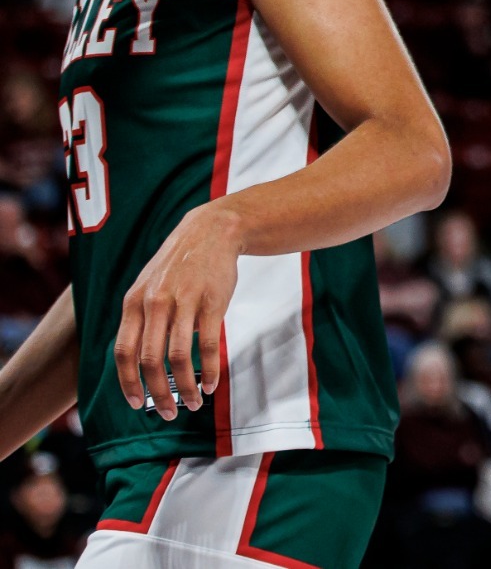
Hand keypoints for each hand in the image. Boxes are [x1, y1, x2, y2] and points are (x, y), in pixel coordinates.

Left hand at [114, 202, 244, 419]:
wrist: (212, 231)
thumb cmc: (179, 266)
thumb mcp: (148, 286)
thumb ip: (141, 319)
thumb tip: (139, 362)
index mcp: (134, 303)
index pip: (123, 352)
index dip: (128, 383)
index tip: (138, 405)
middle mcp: (155, 303)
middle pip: (149, 360)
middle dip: (158, 394)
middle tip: (169, 413)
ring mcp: (184, 302)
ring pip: (178, 357)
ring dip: (186, 387)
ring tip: (194, 403)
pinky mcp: (213, 302)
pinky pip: (208, 345)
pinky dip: (210, 370)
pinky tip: (213, 384)